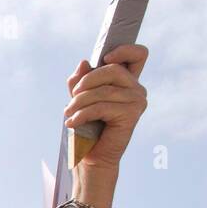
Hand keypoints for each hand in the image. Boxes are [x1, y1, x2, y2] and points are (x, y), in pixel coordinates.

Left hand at [64, 44, 148, 171]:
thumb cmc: (86, 128)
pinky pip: (102, 107)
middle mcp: (136, 89)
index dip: (125, 50)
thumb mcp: (79, 100)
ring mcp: (137, 101)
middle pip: (113, 70)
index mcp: (126, 82)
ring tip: (68, 114)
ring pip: (104, 91)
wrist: (90, 158)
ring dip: (79, 102)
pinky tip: (72, 123)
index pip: (138, 55)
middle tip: (71, 99)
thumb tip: (83, 63)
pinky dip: (82, 114)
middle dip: (86, 82)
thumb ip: (80, 81)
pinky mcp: (132, 114)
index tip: (105, 58)